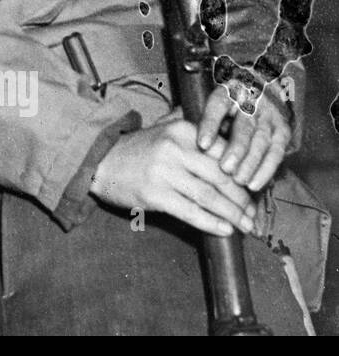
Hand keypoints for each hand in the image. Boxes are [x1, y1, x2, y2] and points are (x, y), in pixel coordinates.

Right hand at [90, 110, 256, 236]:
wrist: (98, 162)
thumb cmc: (135, 149)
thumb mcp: (161, 128)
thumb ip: (190, 126)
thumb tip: (223, 124)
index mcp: (182, 130)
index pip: (225, 154)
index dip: (245, 176)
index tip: (256, 192)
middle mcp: (175, 148)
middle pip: (222, 177)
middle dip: (243, 200)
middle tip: (254, 216)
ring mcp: (164, 172)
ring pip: (210, 196)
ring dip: (233, 214)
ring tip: (246, 227)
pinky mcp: (154, 194)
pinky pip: (191, 211)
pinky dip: (211, 223)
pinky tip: (225, 230)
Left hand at [197, 80, 291, 191]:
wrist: (261, 89)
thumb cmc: (227, 103)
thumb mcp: (213, 102)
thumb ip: (205, 121)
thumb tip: (196, 147)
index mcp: (229, 91)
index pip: (218, 106)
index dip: (210, 125)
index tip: (201, 144)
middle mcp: (252, 102)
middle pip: (244, 127)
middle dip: (236, 149)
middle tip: (225, 168)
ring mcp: (270, 117)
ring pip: (262, 141)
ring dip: (251, 163)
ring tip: (238, 181)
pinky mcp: (283, 131)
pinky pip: (276, 153)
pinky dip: (266, 170)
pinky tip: (254, 184)